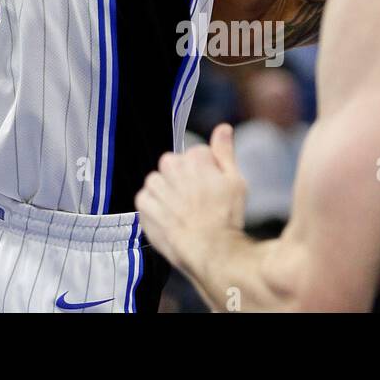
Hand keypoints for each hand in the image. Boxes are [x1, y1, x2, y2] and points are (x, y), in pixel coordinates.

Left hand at [136, 123, 246, 270]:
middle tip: (197, 202)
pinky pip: (144, 199)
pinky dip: (153, 208)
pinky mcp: (143, 205)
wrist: (211, 252)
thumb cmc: (227, 218)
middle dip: (182, 180)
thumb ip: (225, 152)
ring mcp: (156, 185)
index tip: (211, 191)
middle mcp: (172, 166)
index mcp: (195, 157)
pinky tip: (169, 219)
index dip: (205, 173)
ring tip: (182, 213)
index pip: (195, 155)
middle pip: (173, 165)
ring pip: (157, 181)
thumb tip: (223, 127)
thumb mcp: (235, 181)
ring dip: (166, 193)